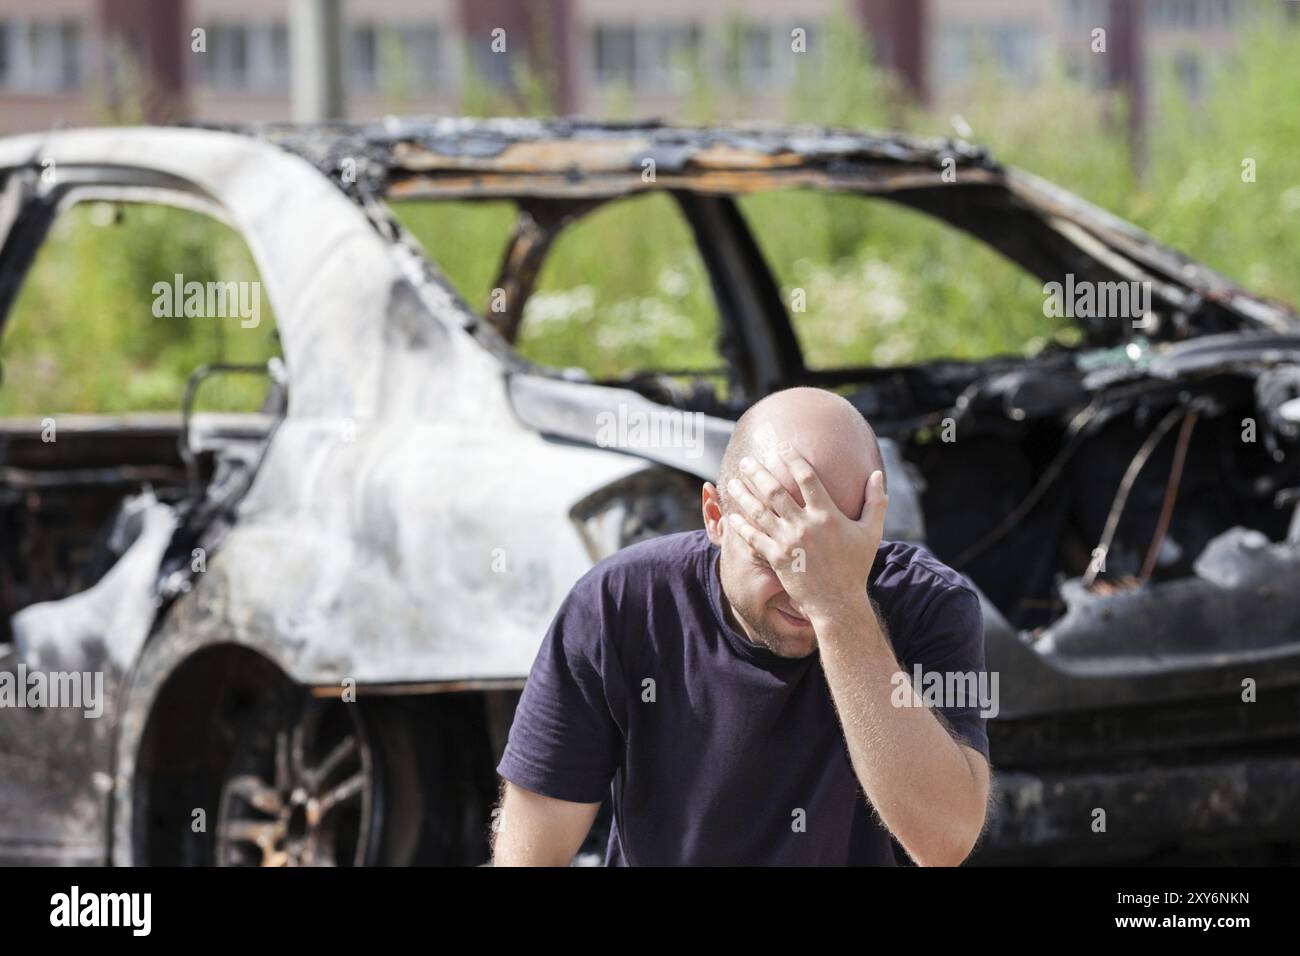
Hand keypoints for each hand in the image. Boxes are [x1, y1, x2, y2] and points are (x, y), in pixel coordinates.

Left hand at [725, 441, 886, 624]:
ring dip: (744, 494)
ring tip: (733, 481)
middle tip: (746, 460)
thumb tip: (876, 473)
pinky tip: (731, 515)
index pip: (808, 478)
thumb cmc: (856, 566)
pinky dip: (741, 525)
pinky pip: (754, 538)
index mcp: (827, 514)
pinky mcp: (777, 558)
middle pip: (776, 491)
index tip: (782, 447)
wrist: (838, 602)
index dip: (794, 459)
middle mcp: (805, 525)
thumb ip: (875, 501)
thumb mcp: (871, 532)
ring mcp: (789, 542)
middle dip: (759, 473)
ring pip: (760, 512)